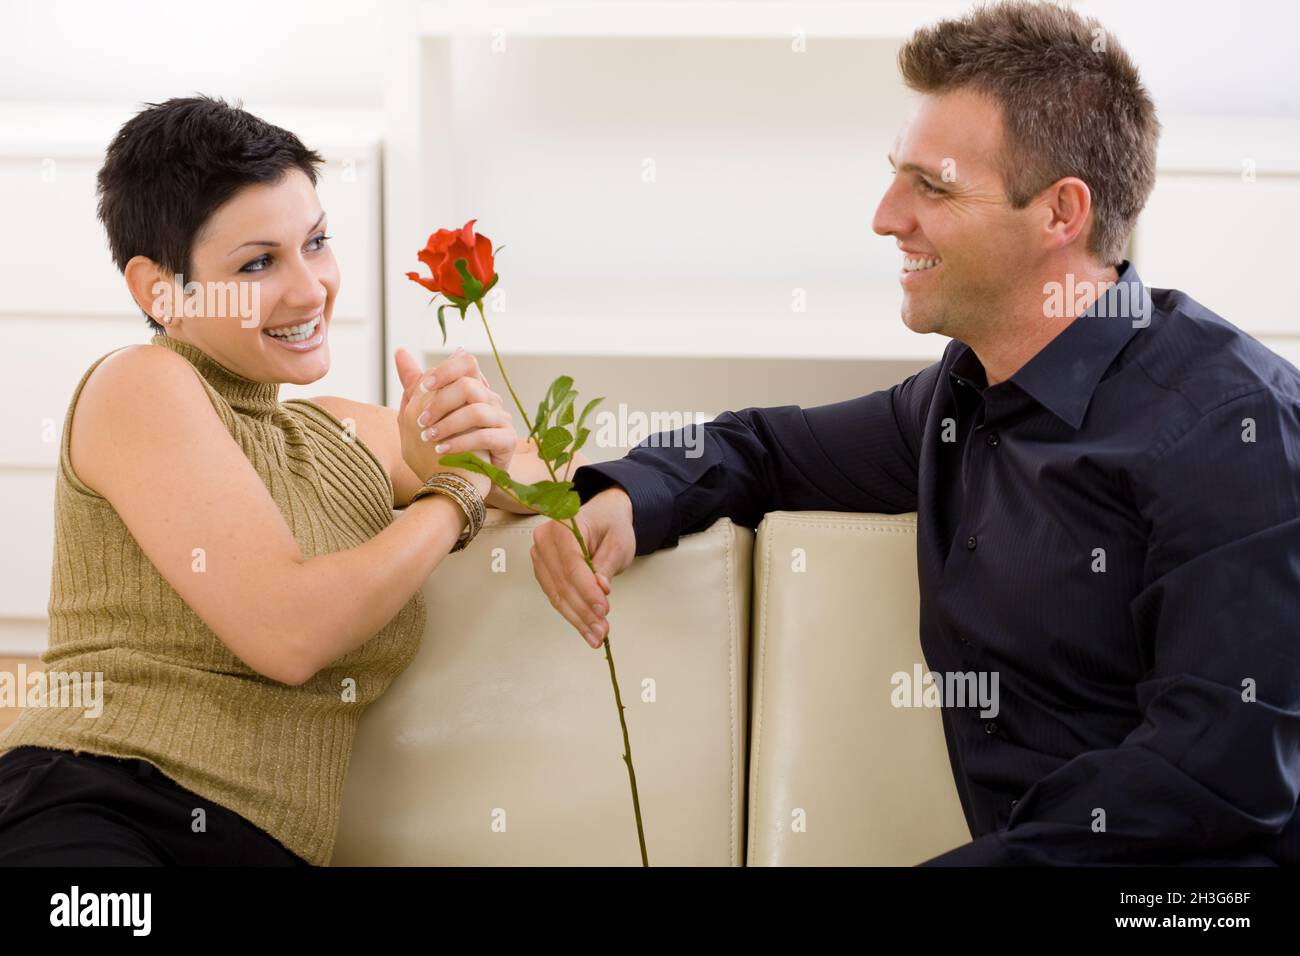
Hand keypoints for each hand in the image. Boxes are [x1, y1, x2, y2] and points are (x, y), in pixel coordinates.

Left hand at [393, 347, 516, 498]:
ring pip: (478, 411)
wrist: (458, 484)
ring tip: (429, 438)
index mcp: (472, 389)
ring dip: (448, 424)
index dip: (445, 371)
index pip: (467, 363)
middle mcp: (490, 400)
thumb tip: (400, 352)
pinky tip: (442, 451)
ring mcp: (502, 420)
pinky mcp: (507, 441)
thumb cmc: (440, 448)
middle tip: (421, 421)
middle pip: (470, 385)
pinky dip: (460, 443)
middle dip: (441, 403)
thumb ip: (414, 385)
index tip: (423, 387)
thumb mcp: (421, 415)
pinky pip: (486, 436)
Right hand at [531, 487, 635, 647]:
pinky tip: (586, 630)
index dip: (587, 590)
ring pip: (557, 595)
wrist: (604, 517)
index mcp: (564, 524)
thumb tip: (600, 589)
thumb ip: (606, 566)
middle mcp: (545, 539)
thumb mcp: (618, 543)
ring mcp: (541, 556)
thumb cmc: (611, 526)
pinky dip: (572, 615)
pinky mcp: (544, 571)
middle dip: (584, 610)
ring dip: (578, 618)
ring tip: (597, 636)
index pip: (572, 564)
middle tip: (602, 630)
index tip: (603, 609)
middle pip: (562, 583)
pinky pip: (556, 596)